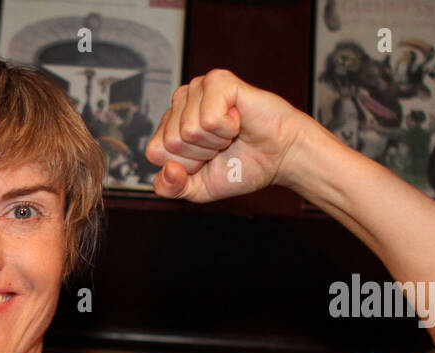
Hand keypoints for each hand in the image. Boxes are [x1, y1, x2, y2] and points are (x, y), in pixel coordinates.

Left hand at [145, 68, 309, 201]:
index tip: (206, 159)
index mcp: (171, 124)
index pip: (154, 152)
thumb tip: (168, 169)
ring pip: (188, 131)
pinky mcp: (218, 81)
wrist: (280, 157)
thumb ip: (171, 187)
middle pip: (170, 142)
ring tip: (230, 133)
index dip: (184, 165)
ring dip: (215, 141)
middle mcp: (181, 102)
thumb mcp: (197, 188)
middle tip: (222, 146)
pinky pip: (208, 119)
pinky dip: (227, 129)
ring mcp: (198, 88)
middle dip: (200, 154)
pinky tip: (238, 121)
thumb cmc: (241, 166)